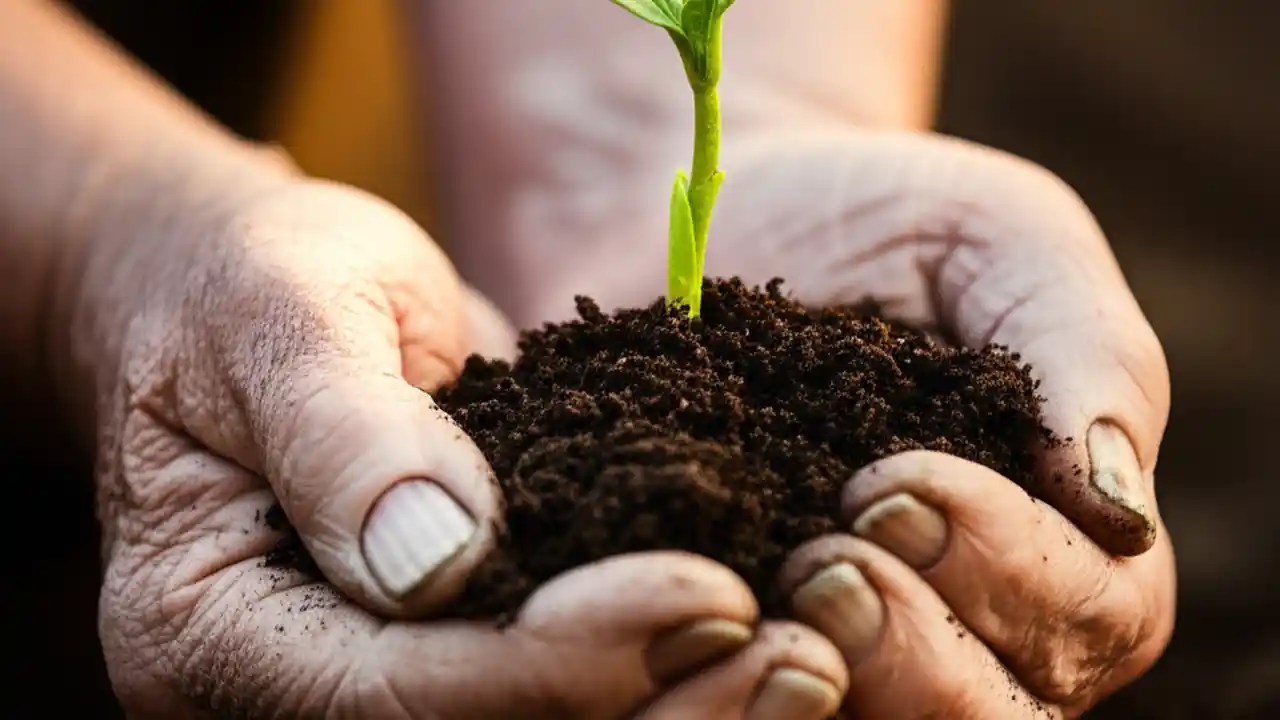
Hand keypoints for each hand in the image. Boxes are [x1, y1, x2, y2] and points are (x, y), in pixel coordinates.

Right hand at [70, 175, 848, 717]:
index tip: (708, 596)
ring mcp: (376, 678)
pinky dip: (665, 671)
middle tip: (803, 660)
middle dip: (651, 714)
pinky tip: (767, 635)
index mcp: (209, 631)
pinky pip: (563, 686)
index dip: (558, 662)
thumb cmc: (249, 285)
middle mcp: (296, 689)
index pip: (396, 696)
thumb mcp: (280, 317)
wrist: (251, 294)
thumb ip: (344, 432)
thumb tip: (437, 562)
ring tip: (810, 660)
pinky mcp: (459, 643)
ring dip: (682, 713)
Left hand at [719, 129, 1173, 717]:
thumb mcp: (1001, 242)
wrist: (719, 215)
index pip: (1086, 617)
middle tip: (828, 562)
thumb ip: (1081, 354)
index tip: (897, 482)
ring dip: (811, 693)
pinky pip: (717, 697)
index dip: (1008, 573)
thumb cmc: (884, 219)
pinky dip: (698, 682)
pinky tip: (658, 622)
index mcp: (1056, 539)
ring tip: (755, 604)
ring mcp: (837, 636)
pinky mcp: (720, 630)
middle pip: (984, 718)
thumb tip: (1118, 512)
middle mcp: (960, 621)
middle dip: (915, 657)